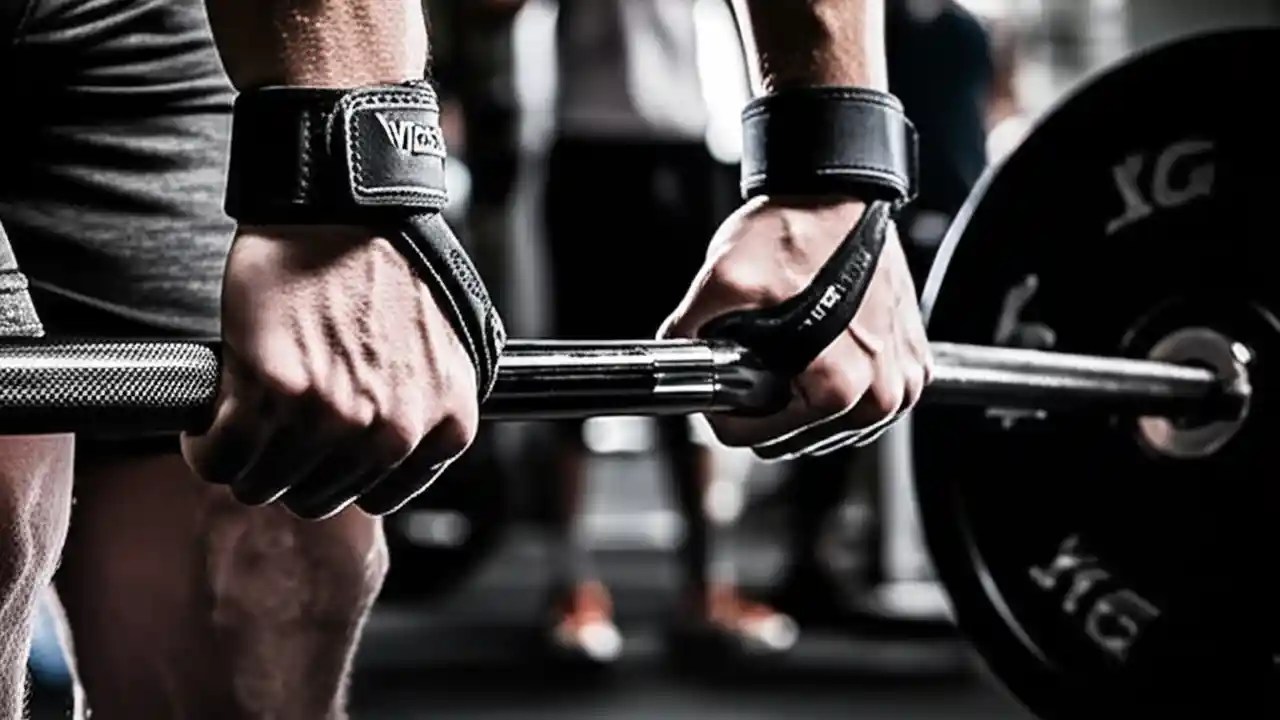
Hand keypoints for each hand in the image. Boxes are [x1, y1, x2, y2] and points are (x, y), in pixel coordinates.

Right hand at [182, 225, 478, 518]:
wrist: (348, 208)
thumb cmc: (392, 266)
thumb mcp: (446, 352)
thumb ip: (424, 410)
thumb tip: (389, 458)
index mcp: (444, 427)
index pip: (374, 496)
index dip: (335, 472)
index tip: (315, 450)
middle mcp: (393, 433)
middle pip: (315, 498)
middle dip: (287, 469)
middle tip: (271, 429)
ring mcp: (334, 418)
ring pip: (263, 485)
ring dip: (243, 463)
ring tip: (239, 424)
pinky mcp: (272, 392)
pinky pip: (221, 456)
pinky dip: (205, 447)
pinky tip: (208, 425)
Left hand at [661, 197, 932, 458]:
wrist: (839, 191)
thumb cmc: (798, 228)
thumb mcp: (723, 279)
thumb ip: (686, 333)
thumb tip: (669, 363)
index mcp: (839, 387)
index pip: (754, 438)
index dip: (726, 407)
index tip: (725, 376)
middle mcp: (881, 394)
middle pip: (791, 438)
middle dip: (764, 402)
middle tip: (754, 354)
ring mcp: (903, 382)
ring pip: (826, 426)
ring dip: (799, 395)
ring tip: (789, 348)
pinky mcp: (914, 364)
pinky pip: (862, 403)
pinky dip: (836, 383)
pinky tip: (820, 348)